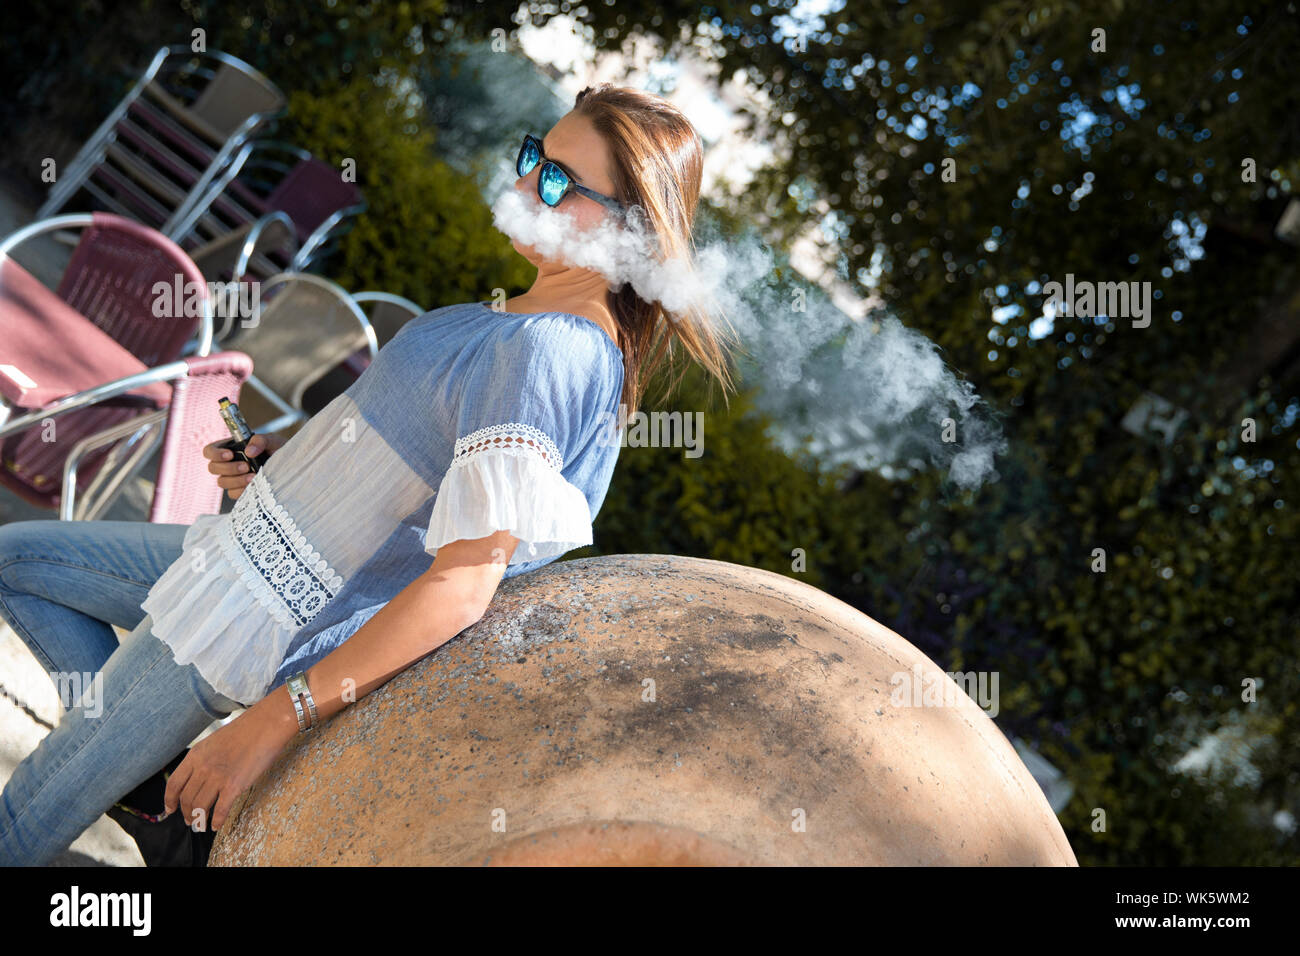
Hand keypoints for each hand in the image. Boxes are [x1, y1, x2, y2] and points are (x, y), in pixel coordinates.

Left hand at [163, 707, 294, 831]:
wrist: (267, 725)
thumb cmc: (246, 731)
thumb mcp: (215, 741)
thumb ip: (204, 759)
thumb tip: (199, 777)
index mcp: (196, 755)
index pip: (174, 784)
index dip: (169, 800)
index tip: (170, 809)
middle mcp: (203, 767)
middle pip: (186, 799)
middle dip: (186, 813)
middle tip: (190, 820)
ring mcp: (218, 777)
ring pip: (199, 807)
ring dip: (198, 819)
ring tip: (201, 824)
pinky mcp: (234, 786)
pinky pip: (220, 810)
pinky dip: (216, 821)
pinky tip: (216, 825)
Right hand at [202, 432, 286, 500]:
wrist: (291, 467)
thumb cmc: (279, 450)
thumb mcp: (272, 441)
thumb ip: (260, 440)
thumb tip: (249, 451)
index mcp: (230, 449)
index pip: (209, 451)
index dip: (215, 454)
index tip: (230, 454)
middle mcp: (228, 464)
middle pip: (213, 468)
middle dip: (228, 468)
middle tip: (246, 466)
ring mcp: (233, 479)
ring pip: (222, 482)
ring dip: (236, 480)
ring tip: (254, 477)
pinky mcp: (241, 491)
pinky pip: (233, 494)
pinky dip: (243, 490)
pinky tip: (255, 487)